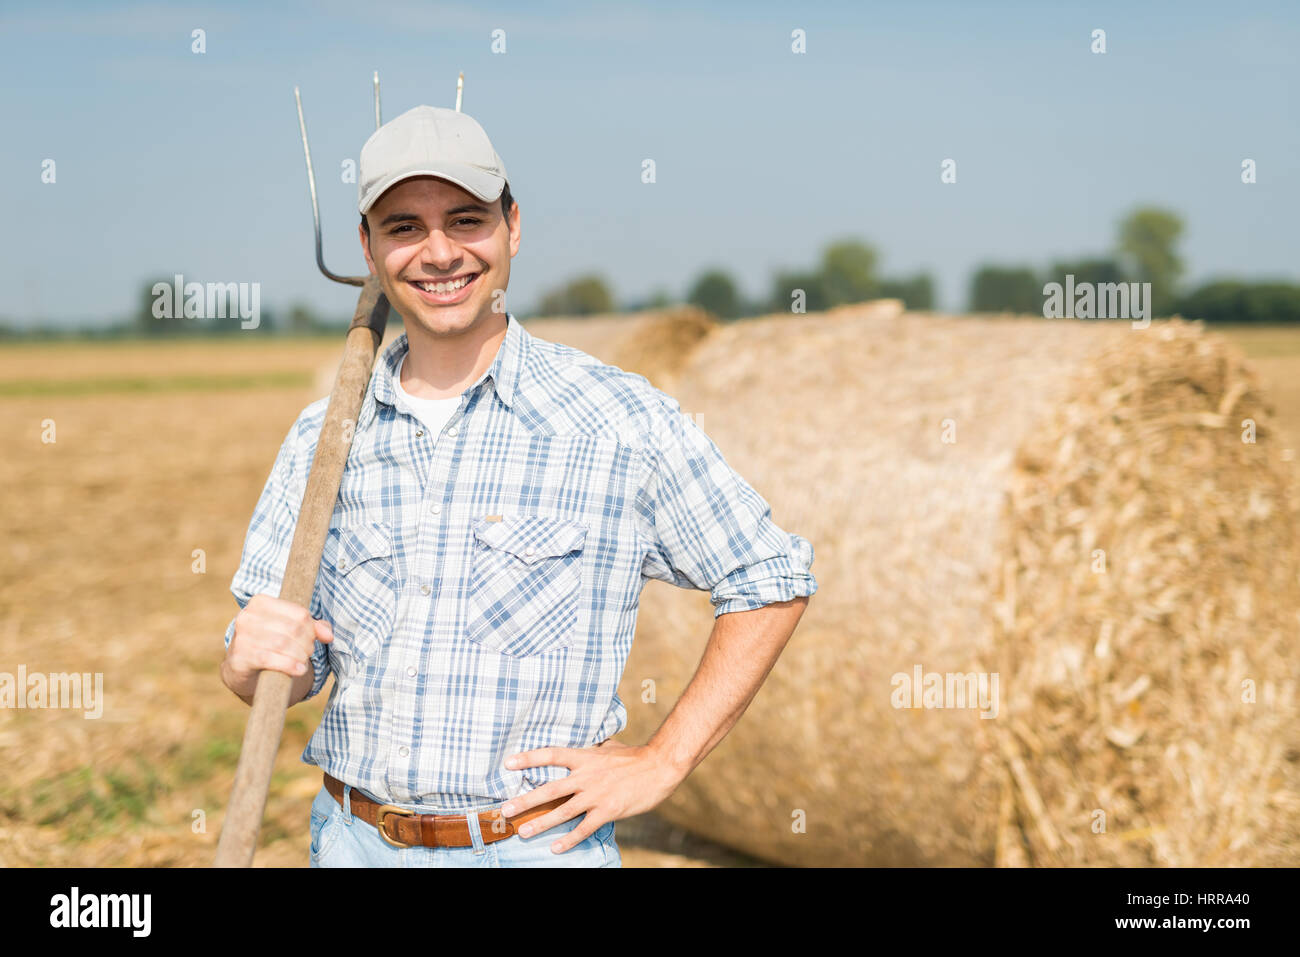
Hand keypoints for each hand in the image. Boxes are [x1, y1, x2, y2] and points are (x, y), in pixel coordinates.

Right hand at [221, 594, 332, 698]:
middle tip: (308, 653)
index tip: (314, 640)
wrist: (241, 668)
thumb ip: (312, 627)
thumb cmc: (269, 644)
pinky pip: (270, 659)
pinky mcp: (240, 656)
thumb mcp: (289, 630)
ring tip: (302, 662)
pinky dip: (289, 665)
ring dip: (300, 656)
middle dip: (307, 644)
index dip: (312, 629)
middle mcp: (248, 616)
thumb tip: (328, 636)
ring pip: (283, 644)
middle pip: (293, 629)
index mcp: (261, 602)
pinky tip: (298, 670)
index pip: (299, 613)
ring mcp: (242, 636)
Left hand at [500, 739, 684, 852]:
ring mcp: (596, 795)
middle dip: (526, 800)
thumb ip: (594, 749)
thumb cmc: (635, 756)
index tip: (508, 763)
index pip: (551, 754)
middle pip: (550, 789)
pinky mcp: (608, 811)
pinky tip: (556, 848)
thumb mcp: (610, 747)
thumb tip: (588, 744)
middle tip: (506, 810)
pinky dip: (569, 839)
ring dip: (541, 823)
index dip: (529, 758)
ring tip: (523, 832)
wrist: (659, 767)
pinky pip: (584, 828)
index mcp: (585, 757)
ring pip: (562, 812)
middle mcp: (586, 776)